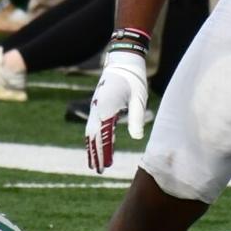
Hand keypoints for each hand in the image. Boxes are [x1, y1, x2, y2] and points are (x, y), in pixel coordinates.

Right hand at [84, 49, 147, 173]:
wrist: (123, 59)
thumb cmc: (134, 77)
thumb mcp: (139, 98)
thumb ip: (137, 117)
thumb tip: (137, 138)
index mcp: (107, 107)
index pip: (103, 136)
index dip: (103, 152)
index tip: (105, 166)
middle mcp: (97, 108)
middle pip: (93, 136)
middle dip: (95, 154)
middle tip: (98, 171)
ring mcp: (95, 106)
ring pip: (90, 131)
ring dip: (92, 147)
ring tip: (95, 162)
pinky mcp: (98, 104)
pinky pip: (93, 125)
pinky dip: (93, 137)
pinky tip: (98, 145)